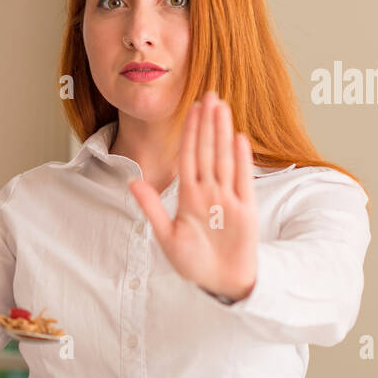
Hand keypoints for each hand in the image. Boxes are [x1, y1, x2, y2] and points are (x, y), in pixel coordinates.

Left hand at [127, 91, 258, 301]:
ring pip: (224, 158)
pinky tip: (238, 139)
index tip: (191, 108)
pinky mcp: (245, 210)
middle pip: (207, 151)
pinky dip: (240, 160)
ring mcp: (228, 198)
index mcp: (189, 196)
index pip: (188, 157)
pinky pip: (242, 180)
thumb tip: (132, 182)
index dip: (190, 133)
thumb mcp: (166, 236)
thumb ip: (152, 207)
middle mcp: (209, 192)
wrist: (220, 282)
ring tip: (222, 107)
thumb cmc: (194, 261)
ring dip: (223, 133)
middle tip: (209, 94)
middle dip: (208, 123)